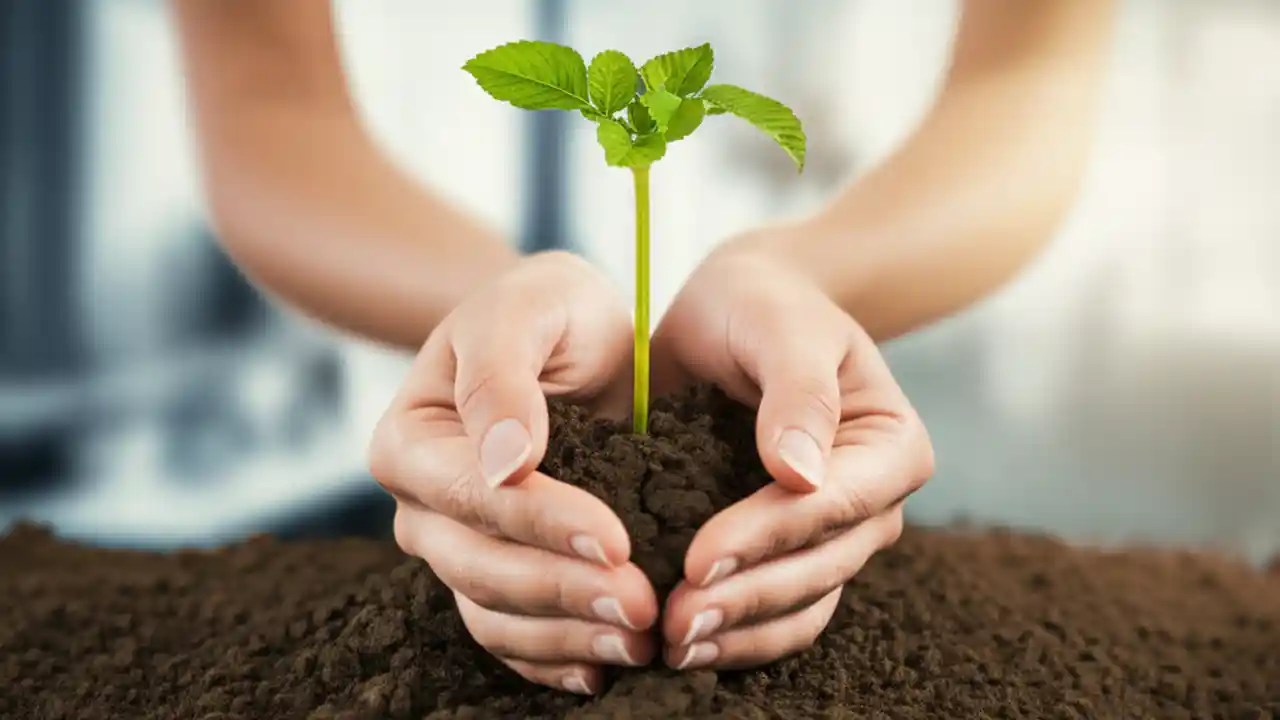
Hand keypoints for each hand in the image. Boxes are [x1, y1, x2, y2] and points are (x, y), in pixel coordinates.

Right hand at [367, 251, 656, 693]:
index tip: (616, 538)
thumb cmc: (549, 310)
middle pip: (481, 569)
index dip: (540, 522)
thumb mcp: (529, 305)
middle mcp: (422, 507)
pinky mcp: (498, 580)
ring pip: (497, 616)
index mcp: (409, 439)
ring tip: (643, 639)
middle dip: (563, 591)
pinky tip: (608, 666)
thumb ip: (502, 370)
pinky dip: (556, 660)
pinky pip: (514, 639)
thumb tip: (507, 460)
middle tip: (644, 604)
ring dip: (568, 636)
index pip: (471, 496)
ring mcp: (457, 550)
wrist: (575, 340)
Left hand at [650, 244, 934, 669]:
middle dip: (748, 598)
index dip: (768, 536)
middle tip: (677, 620)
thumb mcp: (781, 325)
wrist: (736, 313)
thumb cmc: (764, 305)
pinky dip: (734, 633)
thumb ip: (798, 392)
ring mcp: (833, 535)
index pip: (834, 503)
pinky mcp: (787, 554)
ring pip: (799, 604)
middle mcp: (873, 502)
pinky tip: (681, 644)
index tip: (700, 559)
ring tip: (674, 645)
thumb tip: (800, 476)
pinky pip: (774, 611)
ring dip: (740, 632)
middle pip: (819, 567)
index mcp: (891, 446)